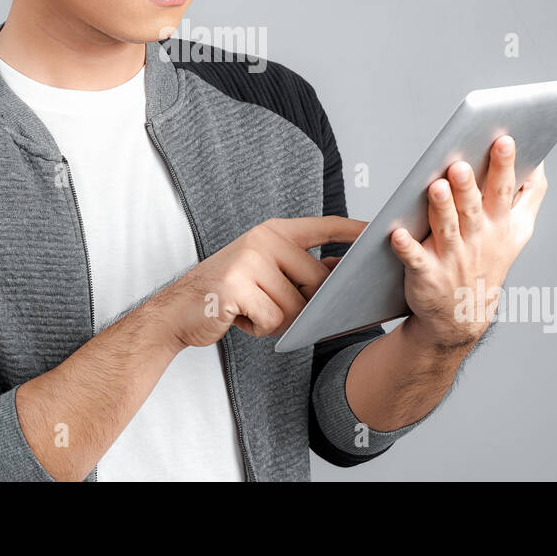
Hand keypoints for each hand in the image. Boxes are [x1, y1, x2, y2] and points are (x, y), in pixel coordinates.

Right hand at [151, 215, 364, 348]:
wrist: (178, 311)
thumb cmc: (228, 294)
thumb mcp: (264, 272)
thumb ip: (299, 269)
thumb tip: (339, 274)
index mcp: (273, 231)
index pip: (323, 226)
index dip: (353, 231)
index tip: (378, 230)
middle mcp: (263, 239)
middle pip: (315, 282)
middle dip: (301, 306)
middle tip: (267, 306)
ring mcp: (249, 260)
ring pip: (296, 306)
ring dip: (277, 321)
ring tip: (249, 310)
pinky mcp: (237, 286)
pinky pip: (273, 319)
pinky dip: (259, 329)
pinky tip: (239, 317)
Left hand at [389, 135, 547, 350]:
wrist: (463, 315)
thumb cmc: (488, 258)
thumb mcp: (518, 230)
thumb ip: (529, 194)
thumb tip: (538, 158)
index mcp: (499, 224)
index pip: (504, 190)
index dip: (505, 165)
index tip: (504, 140)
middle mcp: (478, 239)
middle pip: (473, 207)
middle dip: (469, 186)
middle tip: (461, 164)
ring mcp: (452, 258)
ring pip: (446, 228)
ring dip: (442, 208)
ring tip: (436, 187)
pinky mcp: (426, 273)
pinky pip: (415, 258)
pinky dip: (405, 248)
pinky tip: (396, 234)